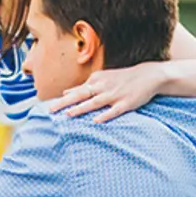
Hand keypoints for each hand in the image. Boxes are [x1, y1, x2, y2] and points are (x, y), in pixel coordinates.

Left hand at [49, 64, 165, 122]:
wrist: (148, 75)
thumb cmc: (122, 78)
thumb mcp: (101, 79)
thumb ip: (83, 87)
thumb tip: (65, 92)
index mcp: (95, 80)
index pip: (76, 91)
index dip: (61, 99)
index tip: (47, 107)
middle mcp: (103, 86)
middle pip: (80, 95)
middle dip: (65, 102)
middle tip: (50, 110)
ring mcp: (114, 94)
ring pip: (95, 102)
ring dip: (82, 108)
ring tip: (69, 114)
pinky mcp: (126, 103)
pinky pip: (114, 110)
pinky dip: (105, 115)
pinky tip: (96, 121)